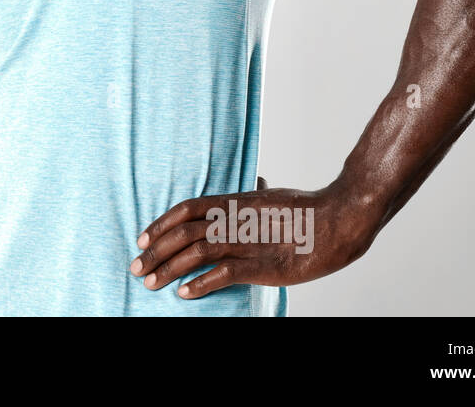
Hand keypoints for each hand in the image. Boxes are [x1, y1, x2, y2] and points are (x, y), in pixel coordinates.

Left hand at [129, 178, 380, 298]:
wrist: (338, 219)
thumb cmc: (305, 209)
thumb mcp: (272, 197)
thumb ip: (255, 196)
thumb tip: (254, 182)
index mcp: (234, 202)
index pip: (186, 209)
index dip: (160, 224)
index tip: (142, 240)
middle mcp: (235, 219)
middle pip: (183, 232)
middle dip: (155, 252)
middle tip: (137, 268)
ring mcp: (248, 241)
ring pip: (196, 252)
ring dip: (169, 269)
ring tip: (151, 283)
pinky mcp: (263, 264)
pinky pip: (223, 273)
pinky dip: (200, 283)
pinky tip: (184, 293)